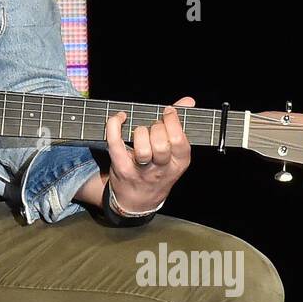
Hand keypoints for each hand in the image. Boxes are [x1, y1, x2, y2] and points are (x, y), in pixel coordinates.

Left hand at [104, 96, 194, 213]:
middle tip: (153, 127)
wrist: (138, 200)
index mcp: (179, 163)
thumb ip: (180, 124)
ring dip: (139, 133)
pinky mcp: (122, 168)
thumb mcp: (175, 154)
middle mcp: (161, 169)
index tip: (168, 112)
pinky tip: (119, 118)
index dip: (172, 122)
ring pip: (142, 149)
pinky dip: (115, 126)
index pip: (178, 140)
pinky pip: (116, 144)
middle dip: (156, 128)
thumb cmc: (158, 170)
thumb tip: (188, 101)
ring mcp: (141, 170)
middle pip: (161, 144)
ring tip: (139, 132)